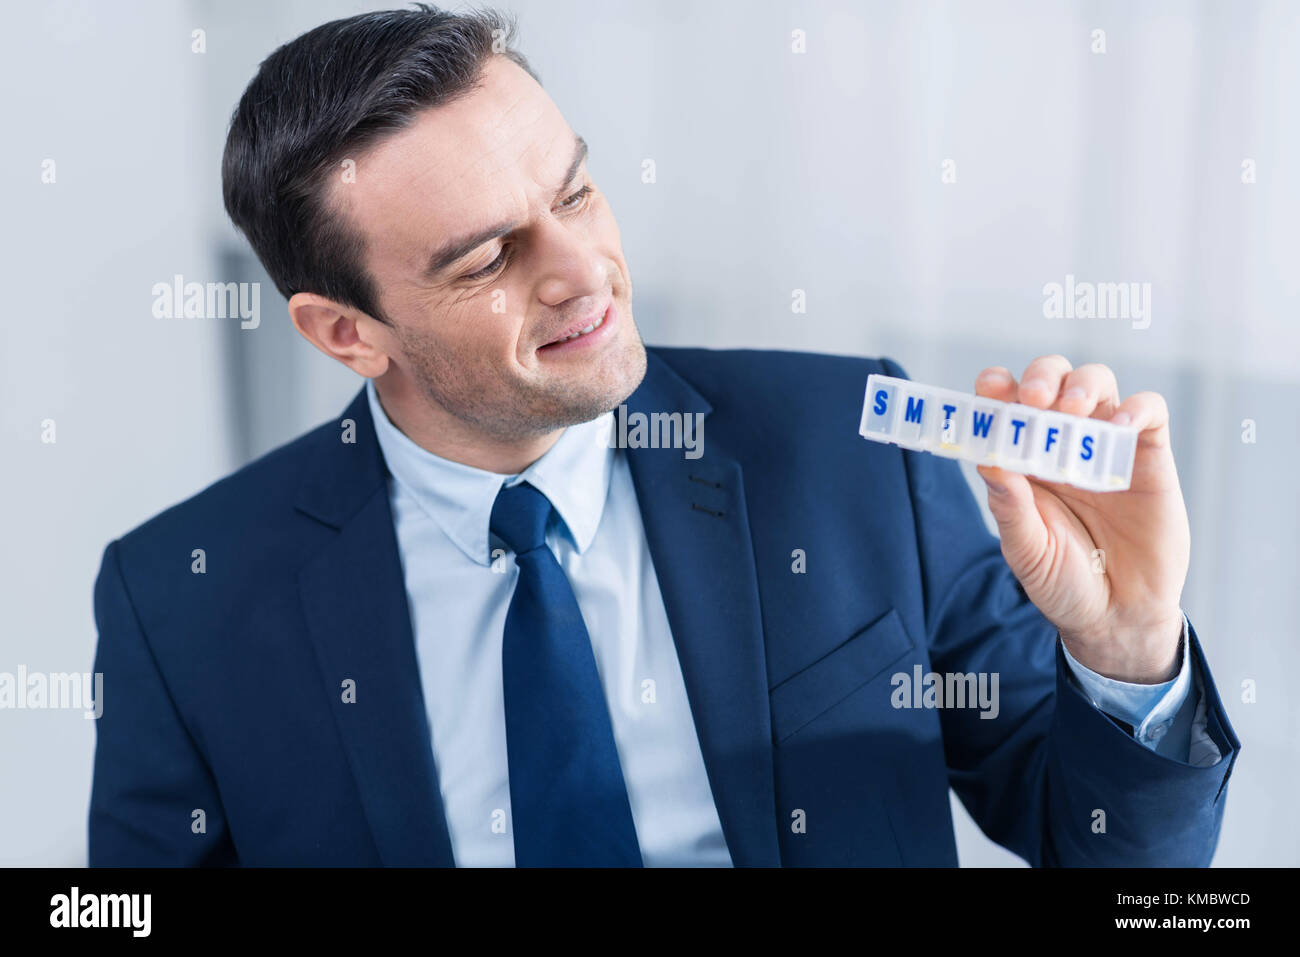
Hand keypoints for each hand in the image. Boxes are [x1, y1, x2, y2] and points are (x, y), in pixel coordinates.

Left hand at [974, 355, 1187, 682]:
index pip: (1007, 406)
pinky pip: (1150, 412)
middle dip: (1040, 378)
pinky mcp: (1148, 457)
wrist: (1117, 617)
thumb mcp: (1027, 549)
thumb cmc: (1063, 581)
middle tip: (1033, 401)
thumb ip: (1009, 507)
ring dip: (1080, 386)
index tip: (989, 389)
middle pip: (1052, 381)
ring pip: (1096, 384)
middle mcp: (1062, 443)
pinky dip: (1136, 408)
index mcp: (1023, 458)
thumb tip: (988, 461)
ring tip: (1070, 411)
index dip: (997, 389)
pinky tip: (1117, 427)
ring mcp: (1106, 445)